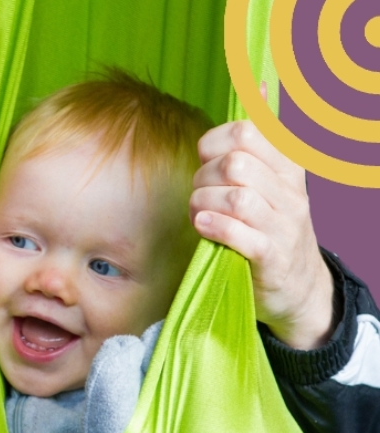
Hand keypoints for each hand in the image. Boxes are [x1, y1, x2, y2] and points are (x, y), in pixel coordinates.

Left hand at [189, 119, 334, 349]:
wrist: (298, 286)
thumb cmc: (271, 226)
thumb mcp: (272, 178)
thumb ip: (260, 138)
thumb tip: (258, 83)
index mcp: (287, 167)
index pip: (246, 132)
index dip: (213, 143)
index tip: (206, 162)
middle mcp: (290, 193)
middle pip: (237, 164)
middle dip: (204, 177)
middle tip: (200, 195)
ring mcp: (284, 226)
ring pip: (236, 198)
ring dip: (203, 204)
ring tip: (198, 214)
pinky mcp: (272, 259)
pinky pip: (243, 234)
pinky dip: (215, 228)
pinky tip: (204, 227)